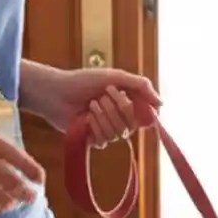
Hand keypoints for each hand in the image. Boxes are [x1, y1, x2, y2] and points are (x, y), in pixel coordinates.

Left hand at [28, 66, 160, 147]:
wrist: (56, 92)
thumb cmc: (83, 81)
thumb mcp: (115, 76)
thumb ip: (141, 86)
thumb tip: (161, 104)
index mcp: (127, 101)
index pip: (146, 115)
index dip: (144, 112)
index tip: (140, 104)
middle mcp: (118, 117)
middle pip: (133, 124)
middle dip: (119, 107)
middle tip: (105, 93)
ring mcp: (106, 129)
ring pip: (118, 133)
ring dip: (105, 116)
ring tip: (92, 104)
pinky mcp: (93, 139)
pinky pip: (105, 140)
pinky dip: (95, 126)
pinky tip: (85, 118)